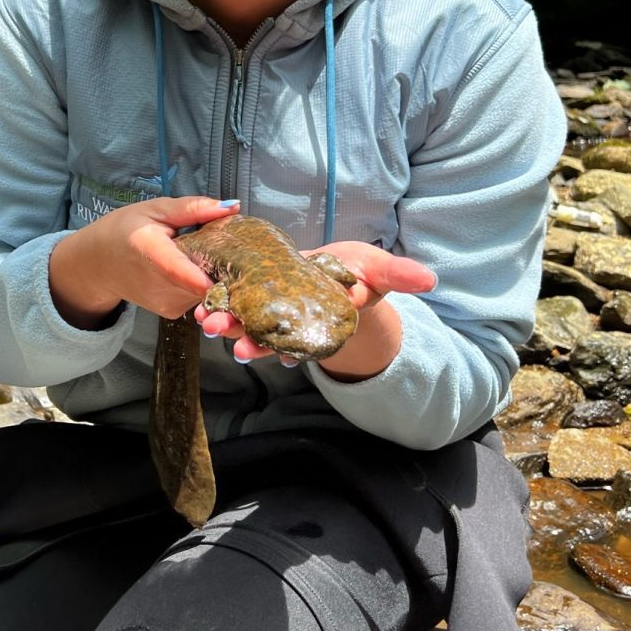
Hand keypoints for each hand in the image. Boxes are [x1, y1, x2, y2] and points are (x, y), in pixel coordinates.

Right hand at [49, 196, 238, 328]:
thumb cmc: (124, 230)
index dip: (212, 274)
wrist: (97, 264)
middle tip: (239, 249)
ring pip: (206, 292)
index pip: (184, 271)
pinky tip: (198, 268)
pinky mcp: (171, 313)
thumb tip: (232, 206)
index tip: (241, 272)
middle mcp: (160, 286)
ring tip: (211, 255)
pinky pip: (198, 297)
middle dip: (226, 268)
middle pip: (205, 282)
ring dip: (215, 275)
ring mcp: (166, 304)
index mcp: (151, 253)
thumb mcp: (155, 209)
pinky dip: (204, 283)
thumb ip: (193, 209)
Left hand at [196, 240, 435, 376]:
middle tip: (224, 340)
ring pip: (241, 320)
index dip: (286, 351)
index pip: (298, 343)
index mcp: (314, 324)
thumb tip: (430, 279)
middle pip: (263, 334)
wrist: (334, 272)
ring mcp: (268, 306)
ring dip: (223, 322)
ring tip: (204, 321)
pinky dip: (217, 299)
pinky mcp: (254, 288)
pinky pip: (231, 297)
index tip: (277, 358)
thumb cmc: (358, 276)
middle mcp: (288, 321)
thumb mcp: (379, 271)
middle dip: (244, 339)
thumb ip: (400, 275)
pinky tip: (200, 298)